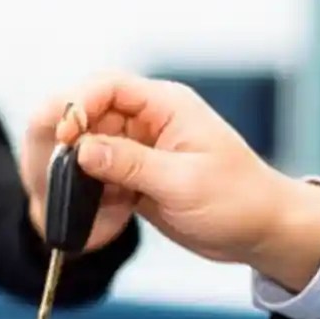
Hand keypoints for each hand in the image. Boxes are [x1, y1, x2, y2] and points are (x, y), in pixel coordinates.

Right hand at [53, 73, 319, 290]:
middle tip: (58, 166)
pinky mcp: (138, 177)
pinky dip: (92, 191)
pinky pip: (101, 176)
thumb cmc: (238, 200)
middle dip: (73, 138)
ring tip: (75, 193)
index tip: (65, 134)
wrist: (261, 232)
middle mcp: (150, 122)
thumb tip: (81, 149)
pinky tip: (94, 210)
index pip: (110, 86)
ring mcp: (142, 150)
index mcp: (167, 106)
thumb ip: (129, 164)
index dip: (80, 104)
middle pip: (94, 114)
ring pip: (92, 147)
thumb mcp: (182, 182)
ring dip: (80, 169)